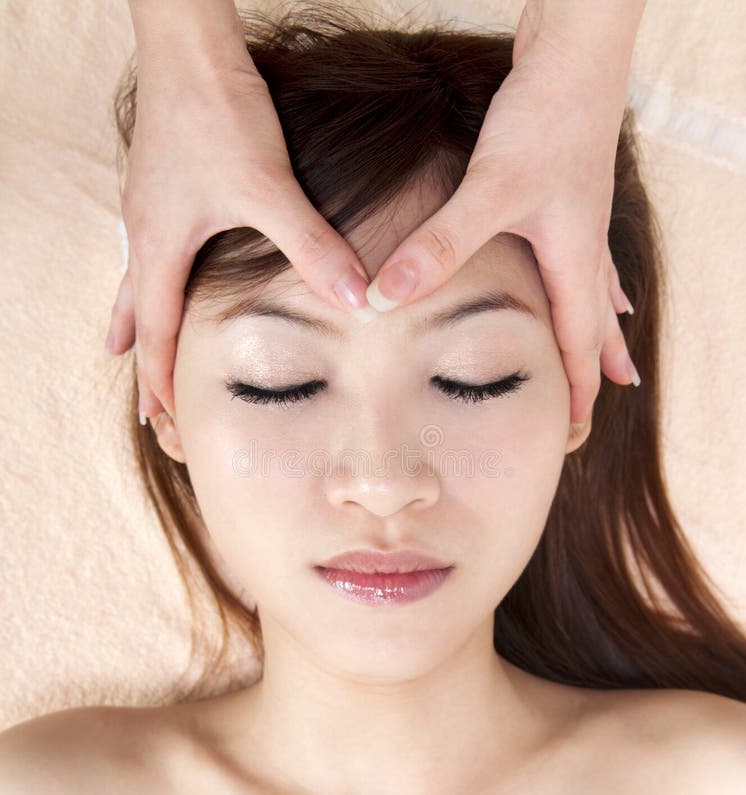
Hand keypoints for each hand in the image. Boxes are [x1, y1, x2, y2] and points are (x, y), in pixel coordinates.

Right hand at [107, 49, 370, 419]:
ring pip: (135, 280)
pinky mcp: (160, 180)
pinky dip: (146, 277)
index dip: (161, 378)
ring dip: (135, 321)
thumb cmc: (218, 113)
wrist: (187, 45)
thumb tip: (356, 302)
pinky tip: (159, 265)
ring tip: (122, 347)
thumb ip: (312, 247)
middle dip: (142, 363)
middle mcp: (144, 231)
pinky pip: (147, 246)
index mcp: (160, 246)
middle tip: (143, 407)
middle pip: (136, 315)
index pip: (156, 332)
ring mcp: (148, 204)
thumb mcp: (269, 188)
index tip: (162, 419)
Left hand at [364, 17, 639, 427]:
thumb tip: (386, 302)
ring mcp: (577, 218)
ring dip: (594, 330)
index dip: (578, 394)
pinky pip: (579, 254)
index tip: (572, 436)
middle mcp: (581, 246)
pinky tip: (581, 269)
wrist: (578, 51)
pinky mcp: (562, 190)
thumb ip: (439, 246)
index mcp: (571, 260)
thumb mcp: (491, 188)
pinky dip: (583, 279)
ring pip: (589, 291)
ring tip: (613, 356)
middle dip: (590, 372)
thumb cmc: (546, 116)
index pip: (580, 347)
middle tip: (589, 412)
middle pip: (592, 326)